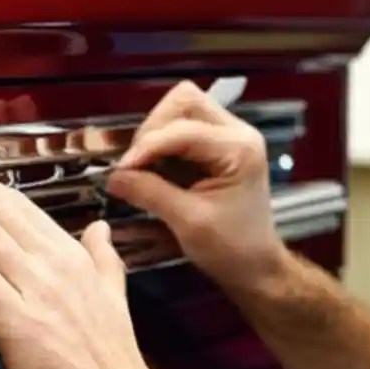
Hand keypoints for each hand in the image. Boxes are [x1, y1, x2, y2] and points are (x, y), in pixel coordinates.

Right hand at [108, 81, 285, 292]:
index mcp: (239, 149)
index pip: (182, 131)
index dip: (147, 147)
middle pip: (184, 102)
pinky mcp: (216, 145)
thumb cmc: (232, 248)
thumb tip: (114, 177)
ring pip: (180, 109)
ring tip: (144, 165)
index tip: (122, 170)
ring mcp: (228, 136)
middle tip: (137, 163)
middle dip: (153, 129)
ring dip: (155, 134)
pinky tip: (155, 168)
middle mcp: (237, 132)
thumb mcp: (188, 223)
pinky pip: (181, 127)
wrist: (256, 266)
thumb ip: (149, 194)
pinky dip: (162, 143)